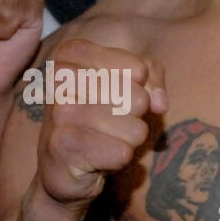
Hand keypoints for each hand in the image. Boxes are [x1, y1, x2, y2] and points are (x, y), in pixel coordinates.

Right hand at [36, 38, 166, 206]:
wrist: (62, 165)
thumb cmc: (98, 117)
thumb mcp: (129, 84)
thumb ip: (153, 77)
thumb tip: (158, 103)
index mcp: (72, 55)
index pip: (139, 70)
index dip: (140, 90)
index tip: (117, 97)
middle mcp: (61, 79)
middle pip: (138, 99)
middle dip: (133, 118)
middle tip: (108, 123)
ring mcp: (60, 112)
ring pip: (134, 128)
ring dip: (126, 140)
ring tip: (103, 139)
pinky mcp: (64, 145)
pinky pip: (122, 153)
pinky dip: (118, 159)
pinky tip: (97, 158)